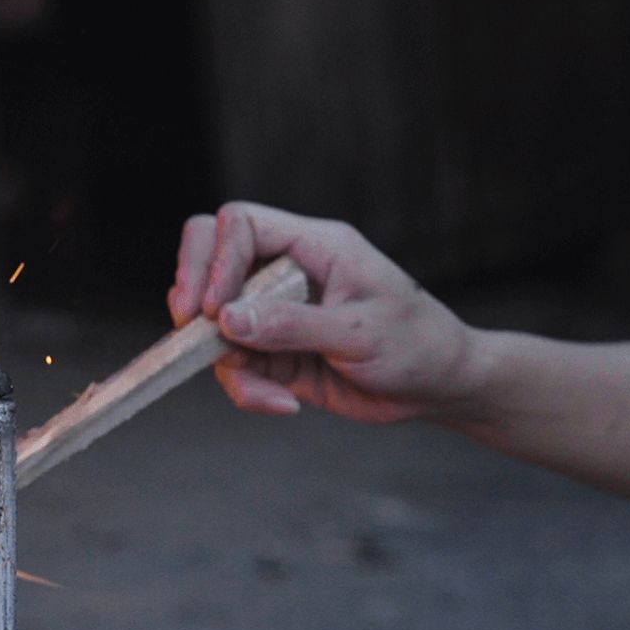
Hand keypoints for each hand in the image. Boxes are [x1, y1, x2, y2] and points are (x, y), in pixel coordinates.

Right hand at [167, 201, 478, 423]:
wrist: (438, 387)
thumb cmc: (416, 345)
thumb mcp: (359, 334)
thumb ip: (292, 325)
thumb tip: (227, 319)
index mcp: (315, 246)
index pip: (242, 224)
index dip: (216, 258)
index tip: (213, 307)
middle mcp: (287, 272)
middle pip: (212, 256)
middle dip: (192, 289)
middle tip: (191, 327)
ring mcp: (276, 312)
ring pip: (216, 323)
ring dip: (228, 361)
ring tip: (270, 393)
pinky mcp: (274, 352)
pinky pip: (235, 364)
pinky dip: (247, 388)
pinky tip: (283, 405)